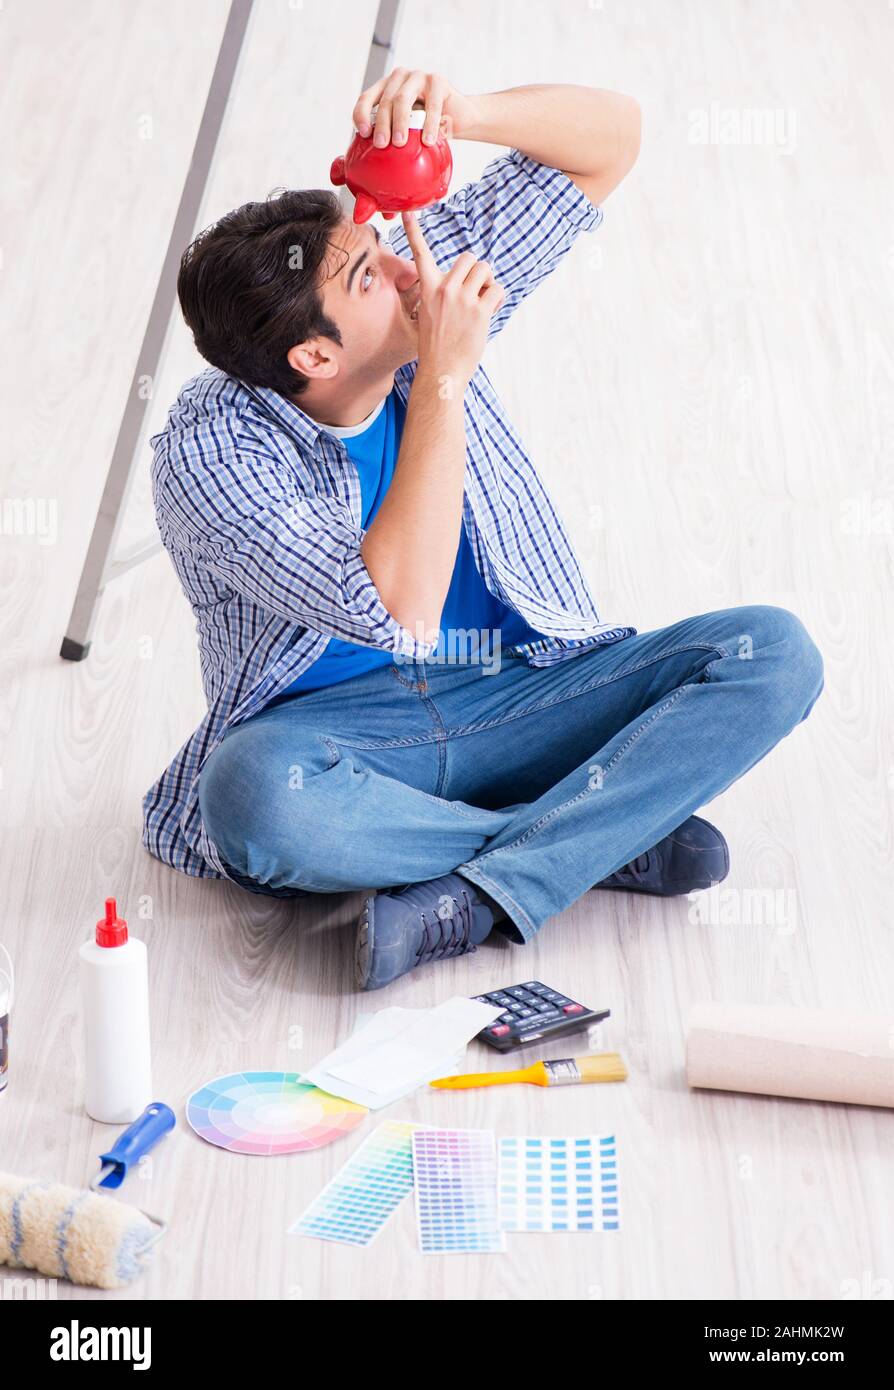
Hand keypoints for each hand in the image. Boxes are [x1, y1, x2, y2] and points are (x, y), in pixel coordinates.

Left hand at [351, 68, 475, 146]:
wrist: (459, 116)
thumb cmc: (429, 126)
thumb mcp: (407, 130)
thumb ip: (391, 138)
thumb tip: (371, 168)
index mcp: (387, 88)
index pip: (367, 98)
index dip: (361, 114)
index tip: (363, 133)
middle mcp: (400, 78)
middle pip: (385, 100)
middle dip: (381, 124)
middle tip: (381, 145)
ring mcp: (419, 77)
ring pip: (403, 99)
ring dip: (399, 122)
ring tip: (399, 143)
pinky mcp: (438, 82)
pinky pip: (431, 105)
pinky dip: (428, 124)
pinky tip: (427, 140)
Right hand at [401, 211, 504, 386]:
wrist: (441, 372)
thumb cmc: (437, 347)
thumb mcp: (430, 315)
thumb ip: (443, 294)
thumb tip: (469, 282)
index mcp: (428, 288)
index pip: (420, 254)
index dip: (413, 231)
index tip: (408, 213)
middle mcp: (444, 289)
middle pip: (469, 258)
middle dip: (477, 272)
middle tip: (474, 291)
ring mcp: (462, 299)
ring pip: (485, 270)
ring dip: (488, 283)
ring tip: (482, 302)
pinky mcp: (480, 311)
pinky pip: (498, 290)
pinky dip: (498, 298)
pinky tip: (489, 311)